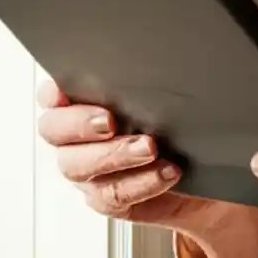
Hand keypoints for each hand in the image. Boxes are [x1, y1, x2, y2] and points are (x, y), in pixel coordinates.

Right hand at [36, 79, 257, 254]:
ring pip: (80, 166)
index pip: (51, 95)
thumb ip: (150, 83)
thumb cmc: (180, 128)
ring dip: (116, 155)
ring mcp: (89, 171)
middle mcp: (76, 139)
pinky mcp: (109, 198)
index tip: (64, 91)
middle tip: (110, 121)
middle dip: (81, 124)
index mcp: (81, 105)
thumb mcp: (167, 98)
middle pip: (55, 131)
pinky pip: (113, 195)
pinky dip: (142, 182)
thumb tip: (161, 58)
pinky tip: (168, 171)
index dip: (53, 92)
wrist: (205, 176)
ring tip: (150, 148)